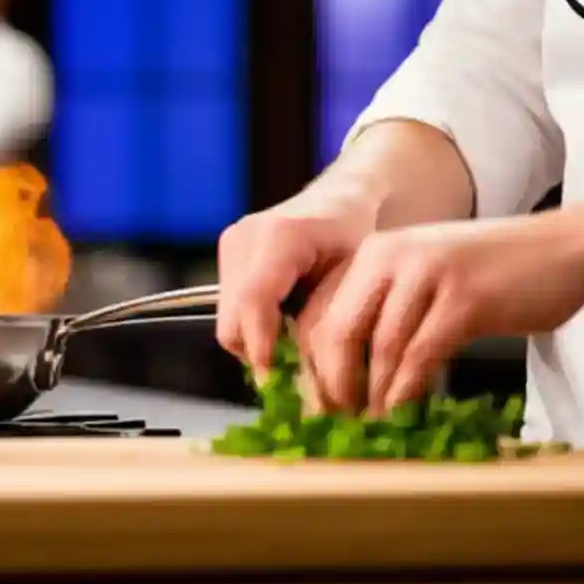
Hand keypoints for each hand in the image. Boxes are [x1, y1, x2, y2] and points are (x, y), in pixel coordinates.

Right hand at [216, 189, 378, 377]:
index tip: (277, 382)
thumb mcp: (353, 279)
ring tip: (293, 343)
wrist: (340, 201)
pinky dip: (252, 327)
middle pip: (232, 320)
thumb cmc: (357, 239)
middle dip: (259, 352)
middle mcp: (244, 238)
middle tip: (294, 373)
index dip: (261, 347)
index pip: (253, 302)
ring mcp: (230, 246)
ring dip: (255, 342)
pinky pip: (229, 311)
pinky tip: (282, 324)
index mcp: (280, 236)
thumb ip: (327, 322)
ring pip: (228, 321)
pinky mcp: (225, 257)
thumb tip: (308, 379)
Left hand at [297, 215, 583, 413]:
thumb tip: (345, 375)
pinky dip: (405, 390)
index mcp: (371, 255)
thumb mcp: (422, 280)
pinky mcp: (463, 299)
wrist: (565, 248)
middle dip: (332, 387)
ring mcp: (427, 275)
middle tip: (337, 425)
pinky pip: (420, 354)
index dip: (310, 368)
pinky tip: (401, 413)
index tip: (315, 406)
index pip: (317, 316)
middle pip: (337, 333)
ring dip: (371, 396)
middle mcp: (389, 257)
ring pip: (378, 348)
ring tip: (370, 427)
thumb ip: (384, 313)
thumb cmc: (490, 273)